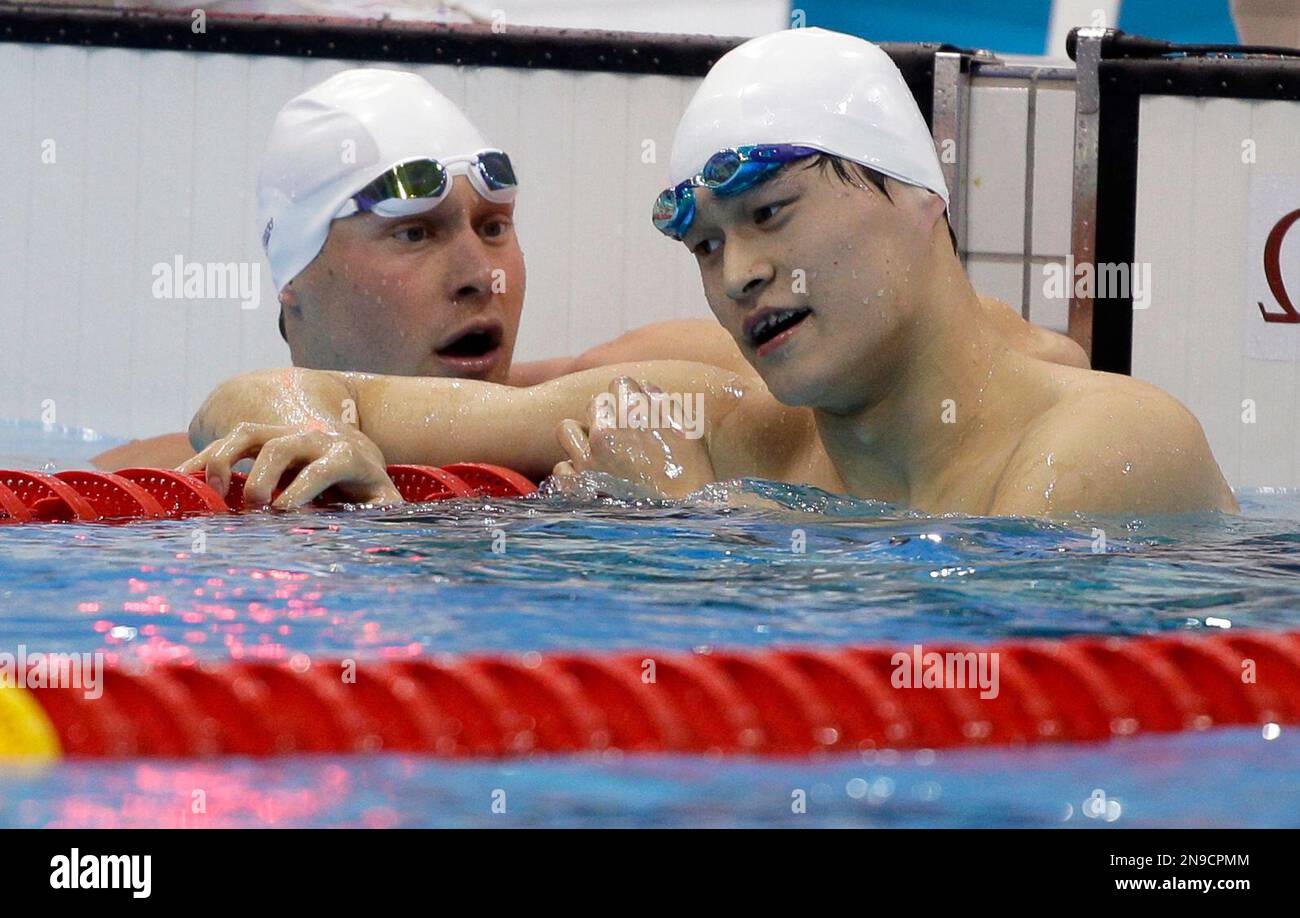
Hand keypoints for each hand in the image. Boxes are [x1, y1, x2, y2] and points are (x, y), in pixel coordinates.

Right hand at [177, 422, 401, 508]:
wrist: (358, 450)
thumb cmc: (368, 487)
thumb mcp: (383, 503)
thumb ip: (382, 517)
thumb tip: (379, 542)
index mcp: (347, 455)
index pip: (326, 465)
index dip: (305, 485)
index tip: (284, 509)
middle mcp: (314, 438)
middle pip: (284, 446)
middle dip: (265, 475)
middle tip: (254, 507)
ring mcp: (285, 433)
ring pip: (250, 434)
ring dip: (228, 458)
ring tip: (214, 491)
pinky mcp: (263, 436)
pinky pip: (230, 439)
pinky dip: (207, 457)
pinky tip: (185, 479)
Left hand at [552, 376, 715, 498]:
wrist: (678, 521)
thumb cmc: (690, 476)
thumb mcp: (689, 433)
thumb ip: (665, 404)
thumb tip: (645, 387)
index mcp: (633, 413)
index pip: (620, 383)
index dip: (631, 396)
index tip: (637, 411)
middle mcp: (605, 432)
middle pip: (594, 404)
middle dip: (607, 414)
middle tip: (623, 434)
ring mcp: (588, 460)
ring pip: (566, 429)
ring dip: (581, 436)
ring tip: (598, 450)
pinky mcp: (577, 486)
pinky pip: (562, 467)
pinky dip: (574, 470)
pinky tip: (592, 476)